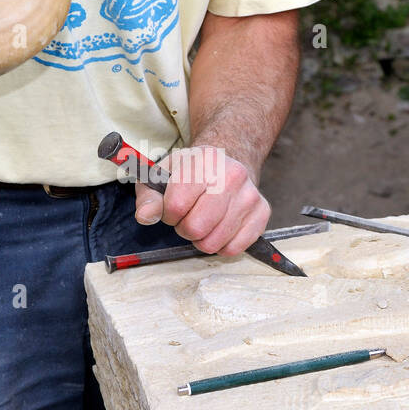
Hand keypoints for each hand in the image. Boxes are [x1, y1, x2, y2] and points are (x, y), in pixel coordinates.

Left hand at [134, 145, 269, 255]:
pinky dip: (221, 246)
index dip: (168, 213)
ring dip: (201, 239)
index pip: (176, 205)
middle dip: (184, 229)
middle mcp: (232, 175)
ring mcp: (250, 195)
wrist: (226, 164)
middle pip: (196, 228)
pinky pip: (234, 249)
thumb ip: (148, 197)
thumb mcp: (161, 177)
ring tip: (203, 221)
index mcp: (203, 161)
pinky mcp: (262, 213)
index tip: (173, 206)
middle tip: (188, 217)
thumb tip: (146, 216)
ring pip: (214, 243)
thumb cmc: (190, 173)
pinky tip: (218, 228)